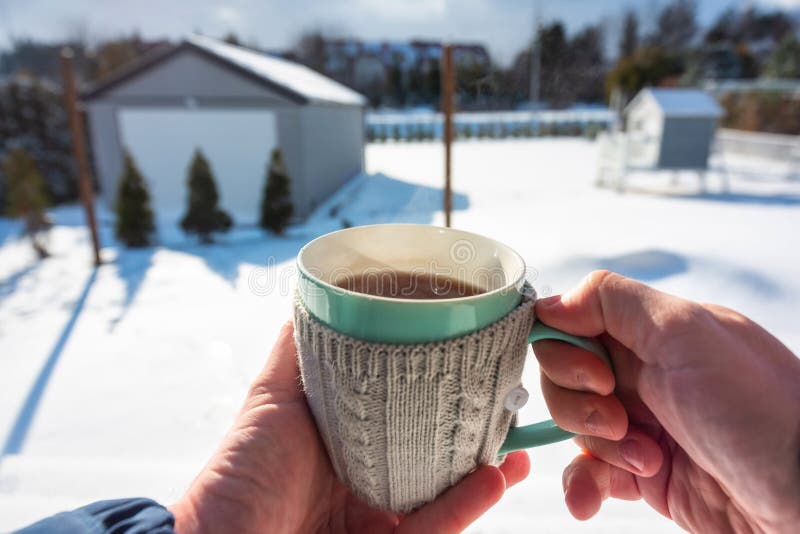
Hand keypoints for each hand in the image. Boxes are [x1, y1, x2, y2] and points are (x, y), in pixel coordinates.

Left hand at [170, 321, 529, 532]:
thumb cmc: (239, 472)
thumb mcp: (271, 398)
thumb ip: (297, 351)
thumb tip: (314, 293)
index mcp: (345, 448)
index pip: (402, 422)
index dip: (436, 399)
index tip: (469, 370)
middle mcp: (363, 486)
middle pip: (430, 462)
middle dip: (473, 441)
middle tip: (508, 410)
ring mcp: (374, 524)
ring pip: (442, 499)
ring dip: (486, 476)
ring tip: (520, 449)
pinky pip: (432, 533)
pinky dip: (465, 509)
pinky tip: (496, 478)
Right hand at [533, 270, 799, 531]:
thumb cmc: (760, 412)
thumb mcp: (688, 333)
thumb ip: (613, 302)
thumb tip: (549, 305)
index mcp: (653, 330)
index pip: (574, 321)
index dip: (566, 347)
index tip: (598, 375)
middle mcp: (645, 372)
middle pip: (564, 375)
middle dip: (580, 402)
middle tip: (622, 419)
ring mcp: (643, 423)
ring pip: (574, 424)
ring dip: (597, 447)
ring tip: (647, 461)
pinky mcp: (643, 473)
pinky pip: (588, 472)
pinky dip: (583, 485)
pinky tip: (592, 500)